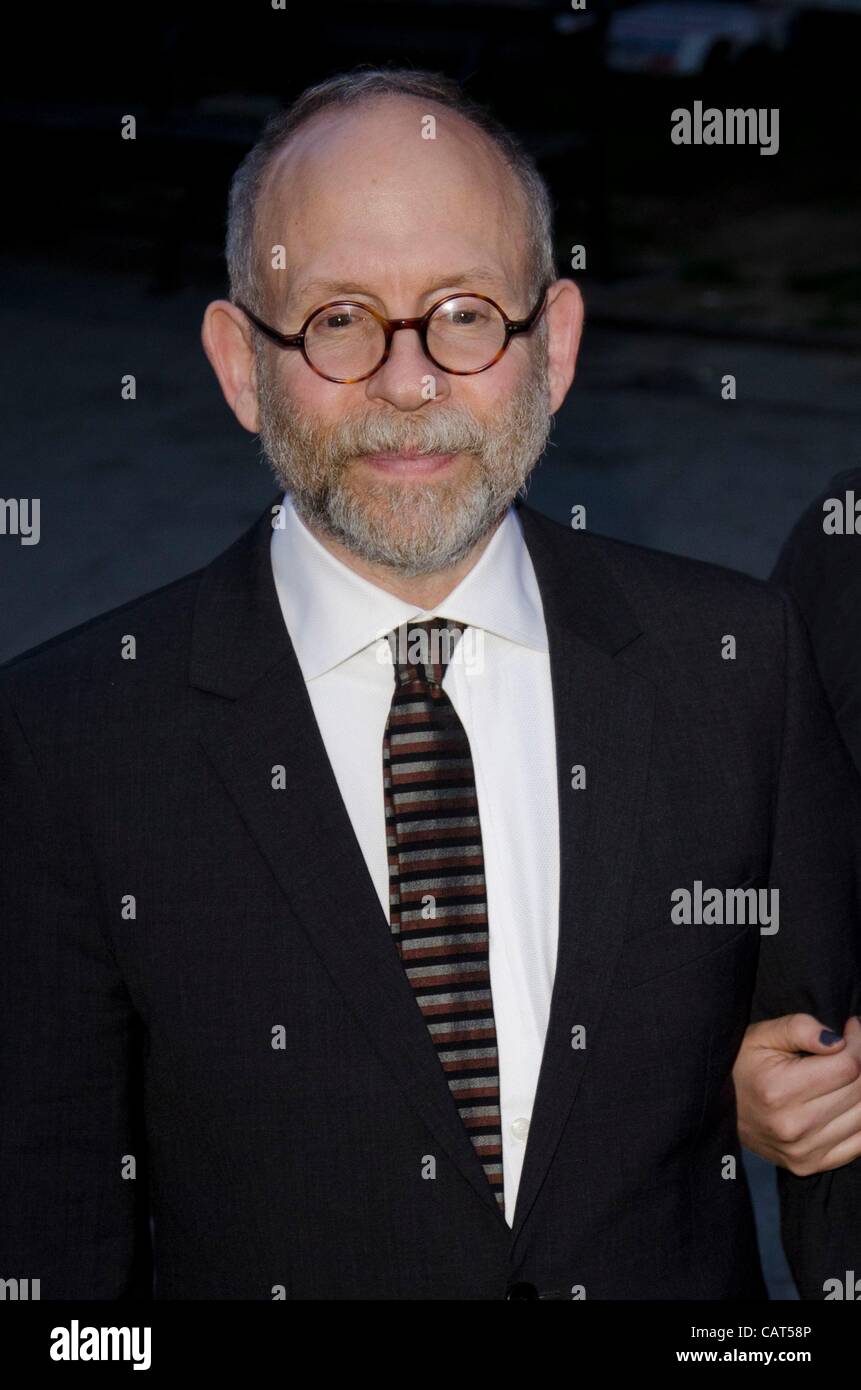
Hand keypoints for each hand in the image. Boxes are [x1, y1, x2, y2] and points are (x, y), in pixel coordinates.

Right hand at [733, 1013, 860, 1174]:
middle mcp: (793, 1126)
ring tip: (848, 1071)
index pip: (847, 1066)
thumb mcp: (762, 1035)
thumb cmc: (742, 1065)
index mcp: (779, 1090)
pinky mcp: (809, 1165)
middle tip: (851, 1046)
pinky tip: (848, 1100)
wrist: (717, 1108)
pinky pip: (858, 1144)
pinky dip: (860, 1120)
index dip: (858, 1042)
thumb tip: (838, 1041)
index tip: (851, 1028)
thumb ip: (800, 1028)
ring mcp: (803, 1151)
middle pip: (858, 1091)